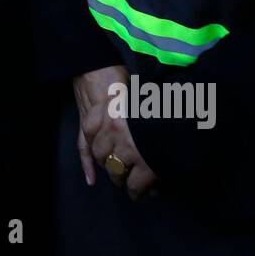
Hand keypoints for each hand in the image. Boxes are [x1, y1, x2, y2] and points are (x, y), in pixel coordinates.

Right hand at [73, 66, 157, 198]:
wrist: (99, 65)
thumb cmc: (130, 81)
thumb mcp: (151, 104)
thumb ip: (156, 125)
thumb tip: (170, 144)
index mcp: (140, 134)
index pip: (143, 173)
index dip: (147, 186)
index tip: (154, 190)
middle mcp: (120, 137)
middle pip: (121, 167)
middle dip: (128, 180)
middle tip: (139, 187)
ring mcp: (101, 132)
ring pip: (103, 160)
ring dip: (110, 170)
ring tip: (119, 176)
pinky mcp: (86, 126)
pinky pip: (84, 150)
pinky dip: (87, 166)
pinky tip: (91, 180)